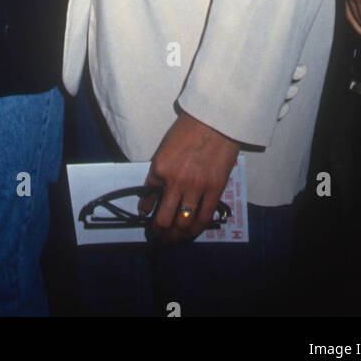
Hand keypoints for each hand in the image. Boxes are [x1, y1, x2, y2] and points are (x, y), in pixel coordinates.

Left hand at [138, 111, 239, 242]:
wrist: (215, 121)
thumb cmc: (188, 131)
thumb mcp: (165, 150)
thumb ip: (156, 176)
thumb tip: (148, 201)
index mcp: (160, 167)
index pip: (148, 198)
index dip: (145, 213)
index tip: (146, 219)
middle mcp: (176, 181)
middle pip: (163, 220)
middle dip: (158, 233)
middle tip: (157, 237)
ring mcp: (196, 187)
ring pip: (183, 224)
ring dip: (175, 236)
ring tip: (172, 239)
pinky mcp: (214, 190)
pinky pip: (203, 218)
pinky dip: (195, 230)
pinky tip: (190, 233)